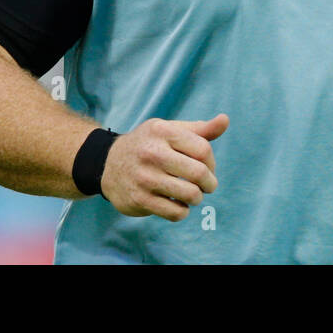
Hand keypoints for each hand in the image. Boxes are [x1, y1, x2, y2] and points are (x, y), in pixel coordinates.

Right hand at [100, 113, 228, 219]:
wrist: (107, 164)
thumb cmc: (148, 145)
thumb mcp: (169, 130)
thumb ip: (200, 129)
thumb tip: (225, 120)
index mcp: (162, 131)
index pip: (203, 149)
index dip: (212, 162)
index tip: (208, 167)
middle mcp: (152, 153)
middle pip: (198, 172)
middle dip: (209, 183)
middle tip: (207, 186)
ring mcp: (144, 177)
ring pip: (189, 194)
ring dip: (198, 198)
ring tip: (194, 196)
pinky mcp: (139, 199)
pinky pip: (175, 212)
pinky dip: (183, 211)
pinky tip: (179, 205)